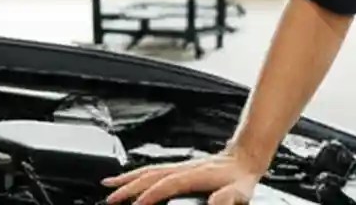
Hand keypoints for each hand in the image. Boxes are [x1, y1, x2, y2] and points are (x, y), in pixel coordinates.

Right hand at [102, 148, 262, 204]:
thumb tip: (217, 204)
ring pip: (148, 171)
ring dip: (127, 178)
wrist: (246, 156)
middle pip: (150, 175)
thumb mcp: (241, 190)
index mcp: (194, 174)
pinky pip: (153, 170)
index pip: (166, 184)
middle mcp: (183, 168)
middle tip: (109, 198)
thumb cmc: (242, 176)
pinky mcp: (180, 168)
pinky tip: (131, 180)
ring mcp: (180, 166)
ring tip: (109, 186)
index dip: (150, 195)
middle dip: (128, 186)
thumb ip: (229, 198)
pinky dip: (137, 174)